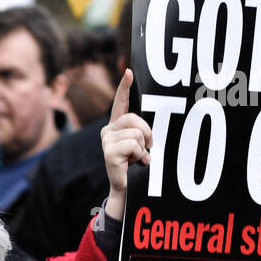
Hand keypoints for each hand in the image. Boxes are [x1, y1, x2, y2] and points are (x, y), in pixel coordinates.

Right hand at [101, 69, 151, 220]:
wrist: (128, 189)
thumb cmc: (137, 166)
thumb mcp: (141, 143)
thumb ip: (142, 130)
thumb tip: (154, 120)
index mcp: (117, 125)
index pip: (120, 102)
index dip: (124, 87)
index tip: (129, 71)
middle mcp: (108, 130)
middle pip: (133, 118)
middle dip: (146, 132)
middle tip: (147, 148)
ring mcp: (106, 140)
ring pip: (136, 132)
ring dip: (143, 147)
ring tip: (139, 158)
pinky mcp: (108, 152)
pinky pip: (133, 144)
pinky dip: (139, 155)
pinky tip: (134, 164)